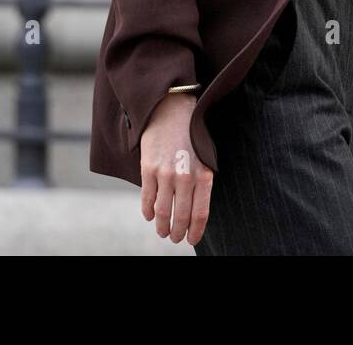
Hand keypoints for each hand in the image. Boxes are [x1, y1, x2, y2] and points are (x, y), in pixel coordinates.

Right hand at [138, 91, 212, 245]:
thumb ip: (202, 182)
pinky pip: (147, 199)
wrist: (171, 110)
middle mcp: (186, 176)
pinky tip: (149, 216)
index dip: (195, 232)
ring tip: (162, 231)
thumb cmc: (191, 135)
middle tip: (174, 238)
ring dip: (162, 226)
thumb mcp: (205, 157)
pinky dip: (147, 212)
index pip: (200, 214)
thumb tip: (196, 212)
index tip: (191, 241)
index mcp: (204, 175)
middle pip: (180, 217)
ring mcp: (166, 173)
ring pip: (162, 212)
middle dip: (177, 233)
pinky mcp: (148, 169)